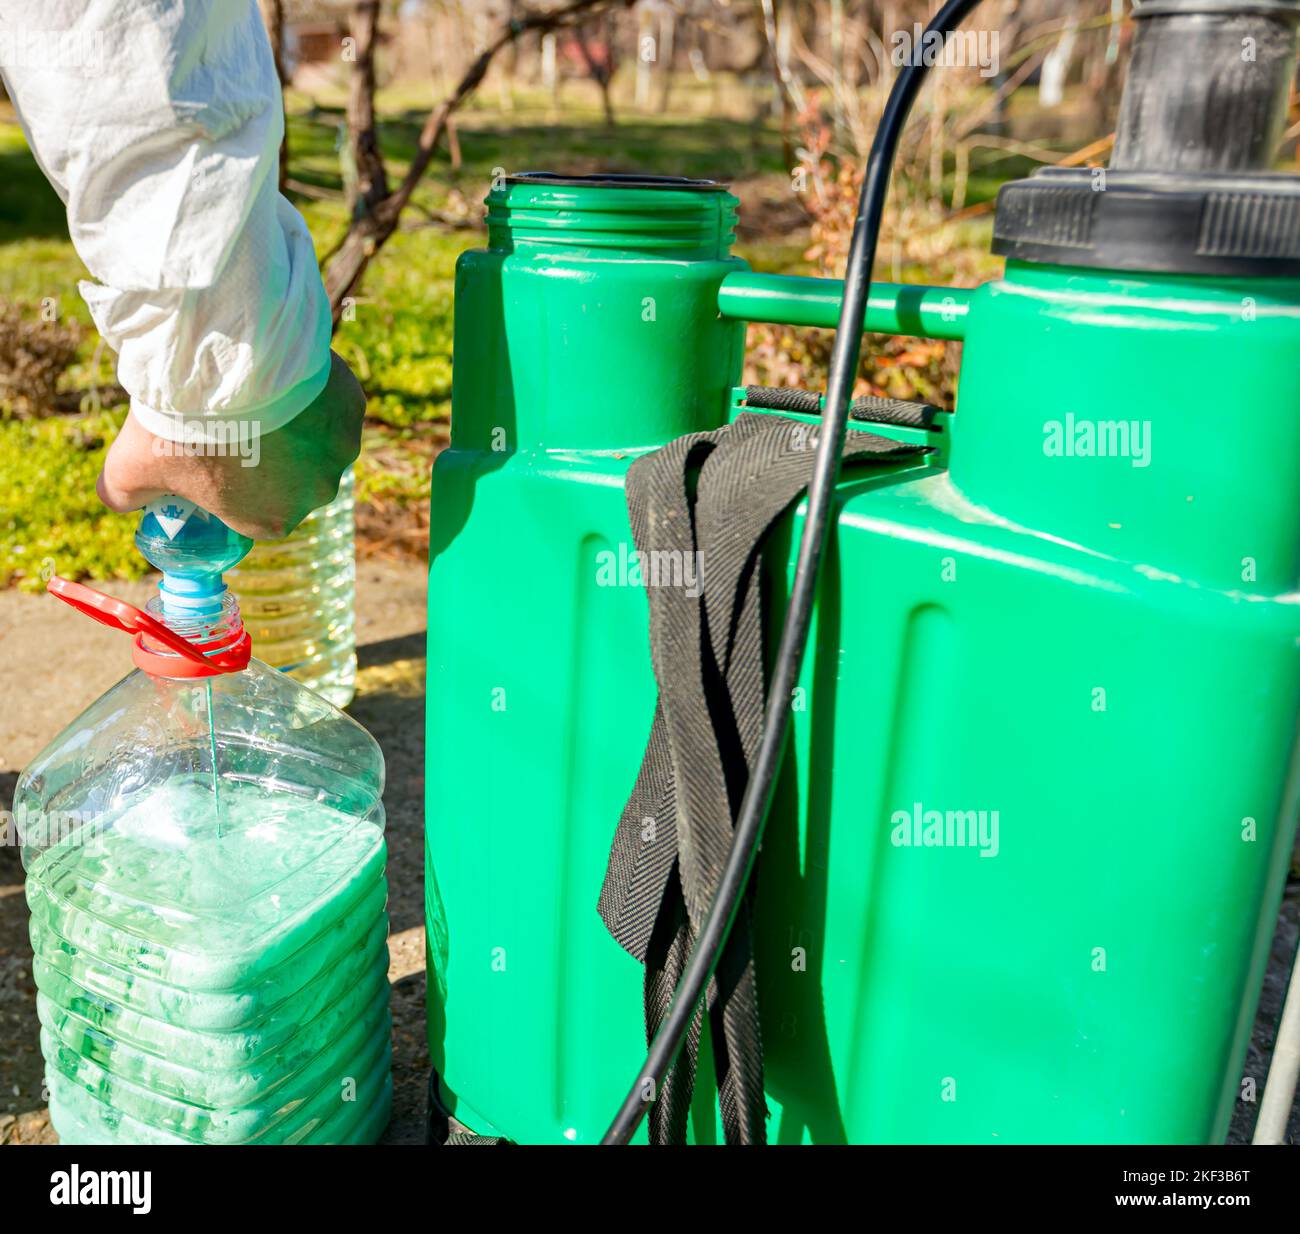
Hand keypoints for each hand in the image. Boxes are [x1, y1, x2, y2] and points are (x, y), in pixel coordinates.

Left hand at [98, 352, 364, 540]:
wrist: (224, 361)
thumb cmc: (179, 425)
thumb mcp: (129, 466)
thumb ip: (124, 493)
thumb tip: (121, 501)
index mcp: (270, 521)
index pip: (252, 511)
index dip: (231, 485)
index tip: (212, 456)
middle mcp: (317, 495)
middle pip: (292, 479)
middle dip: (269, 456)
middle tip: (234, 421)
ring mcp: (341, 450)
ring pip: (317, 440)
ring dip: (295, 424)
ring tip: (259, 395)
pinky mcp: (353, 407)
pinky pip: (333, 403)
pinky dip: (312, 392)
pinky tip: (283, 376)